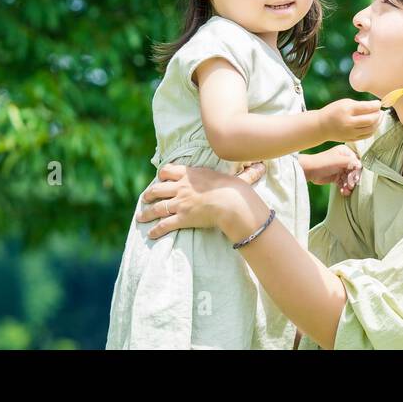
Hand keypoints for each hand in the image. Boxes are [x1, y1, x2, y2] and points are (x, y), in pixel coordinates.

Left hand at [136, 161, 265, 240]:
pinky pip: (164, 224)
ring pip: (157, 207)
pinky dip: (156, 229)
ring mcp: (180, 203)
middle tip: (144, 198)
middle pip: (158, 189)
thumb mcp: (234, 176)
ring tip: (141, 217)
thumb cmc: (234, 188)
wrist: (230, 202)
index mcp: (190, 174)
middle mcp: (181, 187)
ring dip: (147, 213)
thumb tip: (261, 167)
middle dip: (149, 194)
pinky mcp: (182, 218)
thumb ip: (243, 173)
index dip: (162, 175)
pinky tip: (150, 234)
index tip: (160, 179)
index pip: (168, 170)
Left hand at [302, 145, 361, 195]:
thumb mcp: (338, 161)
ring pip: (349, 178)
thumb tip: (360, 165)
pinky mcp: (336, 177)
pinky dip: (344, 187)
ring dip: (349, 185)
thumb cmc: (322, 162)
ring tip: (346, 191)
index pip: (356, 162)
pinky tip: (343, 192)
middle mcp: (344, 160)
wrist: (308, 170)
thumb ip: (350, 162)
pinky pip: (344, 183)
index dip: (357, 171)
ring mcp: (340, 169)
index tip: (355, 178)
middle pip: (353, 171)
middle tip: (350, 186)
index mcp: (345, 152)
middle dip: (352, 180)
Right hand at [320, 98, 382, 141]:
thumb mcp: (344, 103)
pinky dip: (373, 129)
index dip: (376, 105)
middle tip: (380, 110)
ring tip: (379, 117)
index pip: (367, 108)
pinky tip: (374, 124)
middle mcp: (349, 123)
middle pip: (371, 120)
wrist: (321, 126)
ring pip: (371, 129)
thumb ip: (360, 105)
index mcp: (347, 110)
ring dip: (378, 122)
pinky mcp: (352, 139)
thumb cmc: (334, 111)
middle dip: (378, 114)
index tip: (378, 103)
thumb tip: (375, 106)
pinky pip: (367, 135)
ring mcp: (350, 133)